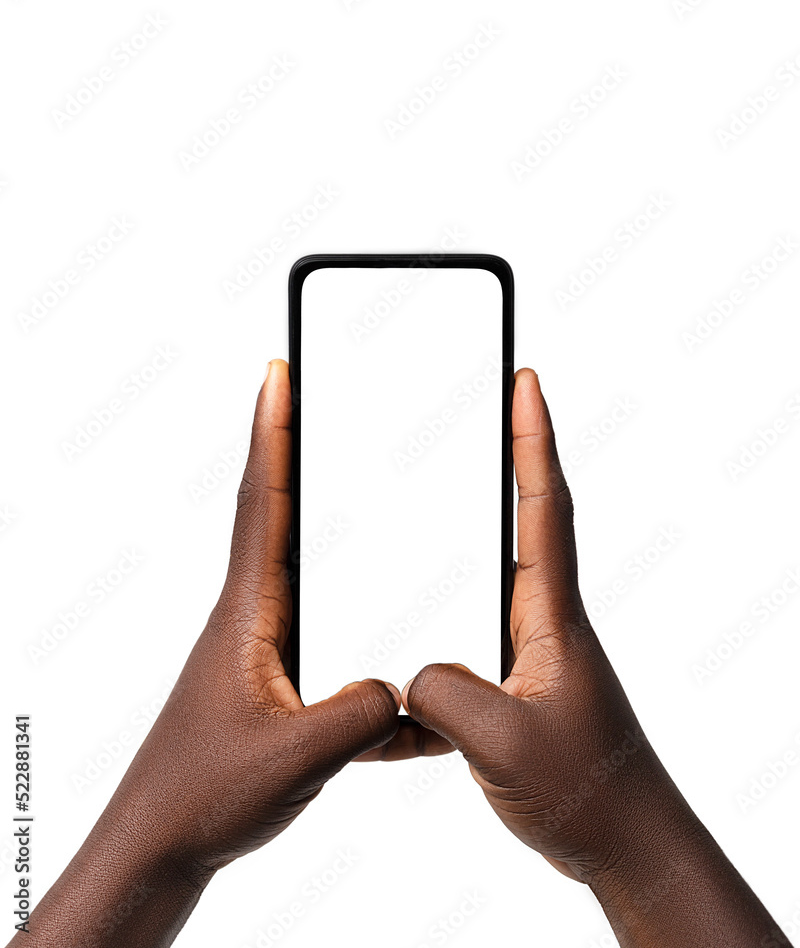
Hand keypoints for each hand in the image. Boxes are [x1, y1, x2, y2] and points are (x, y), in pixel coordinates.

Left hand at [14, 360, 406, 947]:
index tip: (278, 375)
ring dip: (318, 524)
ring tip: (350, 491)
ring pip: (299, 567)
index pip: (265, 503)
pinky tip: (369, 638)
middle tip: (308, 399)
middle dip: (291, 451)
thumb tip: (403, 689)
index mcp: (250, 613)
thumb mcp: (299, 756)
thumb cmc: (204, 795)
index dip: (273, 434)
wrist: (160, 842)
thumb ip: (360, 715)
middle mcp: (250, 615)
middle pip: (277, 514)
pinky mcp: (268, 679)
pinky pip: (315, 625)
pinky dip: (340, 607)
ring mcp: (257, 645)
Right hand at [402, 369, 786, 946]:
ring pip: (498, 580)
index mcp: (553, 618)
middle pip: (528, 521)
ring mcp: (537, 653)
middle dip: (513, 461)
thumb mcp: (500, 743)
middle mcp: (549, 622)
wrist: (628, 843)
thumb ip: (444, 693)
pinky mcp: (523, 686)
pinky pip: (479, 637)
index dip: (534, 441)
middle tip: (489, 412)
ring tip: (436, 519)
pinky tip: (428, 649)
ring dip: (476, 544)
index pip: (546, 507)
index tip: (527, 384)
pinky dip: (452, 625)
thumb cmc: (586, 793)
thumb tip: (412, 675)